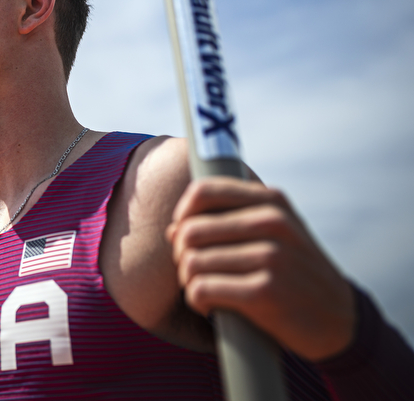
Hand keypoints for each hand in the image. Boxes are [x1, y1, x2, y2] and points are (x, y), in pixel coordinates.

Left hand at [166, 177, 354, 360]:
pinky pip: (202, 290)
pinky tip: (210, 306)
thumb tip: (171, 230)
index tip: (187, 237)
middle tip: (194, 271)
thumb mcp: (273, 235)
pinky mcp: (265, 292)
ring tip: (203, 289)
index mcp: (271, 201)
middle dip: (182, 255)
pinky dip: (197, 301)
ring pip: (192, 262)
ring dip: (188, 281)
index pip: (203, 191)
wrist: (340, 319)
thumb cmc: (293, 272)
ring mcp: (272, 256)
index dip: (183, 215)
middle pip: (190, 230)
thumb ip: (226, 223)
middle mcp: (272, 223)